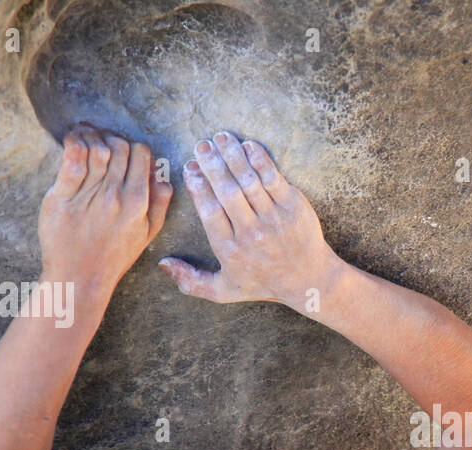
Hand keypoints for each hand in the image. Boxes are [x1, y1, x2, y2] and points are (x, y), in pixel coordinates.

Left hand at [38, 123, 172, 294]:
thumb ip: (160, 205)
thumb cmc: (113, 257)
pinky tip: (73, 139)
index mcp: (138, 202)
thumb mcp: (147, 235)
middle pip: (119, 146)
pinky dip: (74, 141)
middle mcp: (115, 196)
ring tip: (86, 135)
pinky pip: (72, 157)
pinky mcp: (63, 196)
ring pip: (96, 146)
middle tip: (103, 140)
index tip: (125, 151)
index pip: (141, 154)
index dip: (134, 147)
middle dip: (112, 137)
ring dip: (92, 134)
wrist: (80, 277)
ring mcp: (89, 195)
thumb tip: (165, 179)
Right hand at [158, 132, 343, 310]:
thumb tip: (163, 264)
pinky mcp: (293, 207)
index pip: (209, 211)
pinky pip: (274, 179)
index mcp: (230, 249)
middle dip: (212, 165)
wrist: (309, 280)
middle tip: (201, 145)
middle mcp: (250, 234)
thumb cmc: (264, 284)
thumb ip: (192, 281)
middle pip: (227, 192)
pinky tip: (249, 146)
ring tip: (221, 137)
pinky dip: (261, 161)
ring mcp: (273, 219)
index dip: (198, 187)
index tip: (190, 167)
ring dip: (233, 156)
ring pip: (248, 181)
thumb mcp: (225, 291)